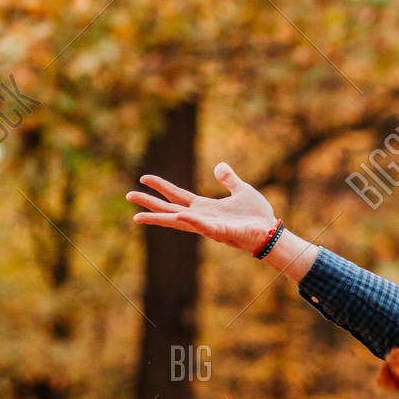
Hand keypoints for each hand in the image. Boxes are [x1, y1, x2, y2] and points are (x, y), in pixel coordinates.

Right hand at [126, 162, 277, 253]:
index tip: (143, 178)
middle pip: (170, 209)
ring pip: (179, 222)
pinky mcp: (221, 232)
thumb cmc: (257, 215)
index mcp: (205, 207)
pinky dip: (192, 222)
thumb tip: (219, 166)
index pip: (177, 195)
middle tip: (128, 196)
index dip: (161, 186)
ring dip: (160, 219)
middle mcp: (202, 217)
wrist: (271, 231)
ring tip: (138, 217)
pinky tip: (179, 216)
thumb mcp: (242, 190)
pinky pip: (204, 227)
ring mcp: (209, 226)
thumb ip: (229, 180)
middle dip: (150, 203)